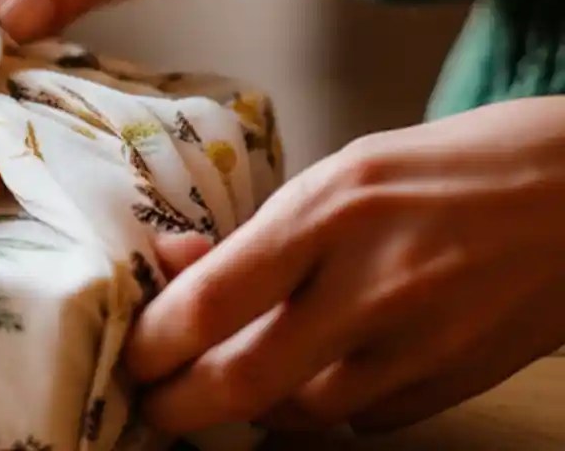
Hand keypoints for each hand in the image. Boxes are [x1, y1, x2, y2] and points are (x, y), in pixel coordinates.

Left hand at [126, 96, 564, 433]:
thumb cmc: (455, 167)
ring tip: (227, 380)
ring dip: (251, 408)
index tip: (130, 357)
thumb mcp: (347, 169)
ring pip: (300, 413)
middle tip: (151, 406)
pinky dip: (323, 408)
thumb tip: (171, 268)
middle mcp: (374, 284)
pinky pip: (362, 419)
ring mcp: (421, 344)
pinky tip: (315, 376)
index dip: (153, 344)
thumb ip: (259, 231)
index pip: (213, 301)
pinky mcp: (455, 384)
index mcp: (332, 211)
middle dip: (179, 407)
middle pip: (245, 381)